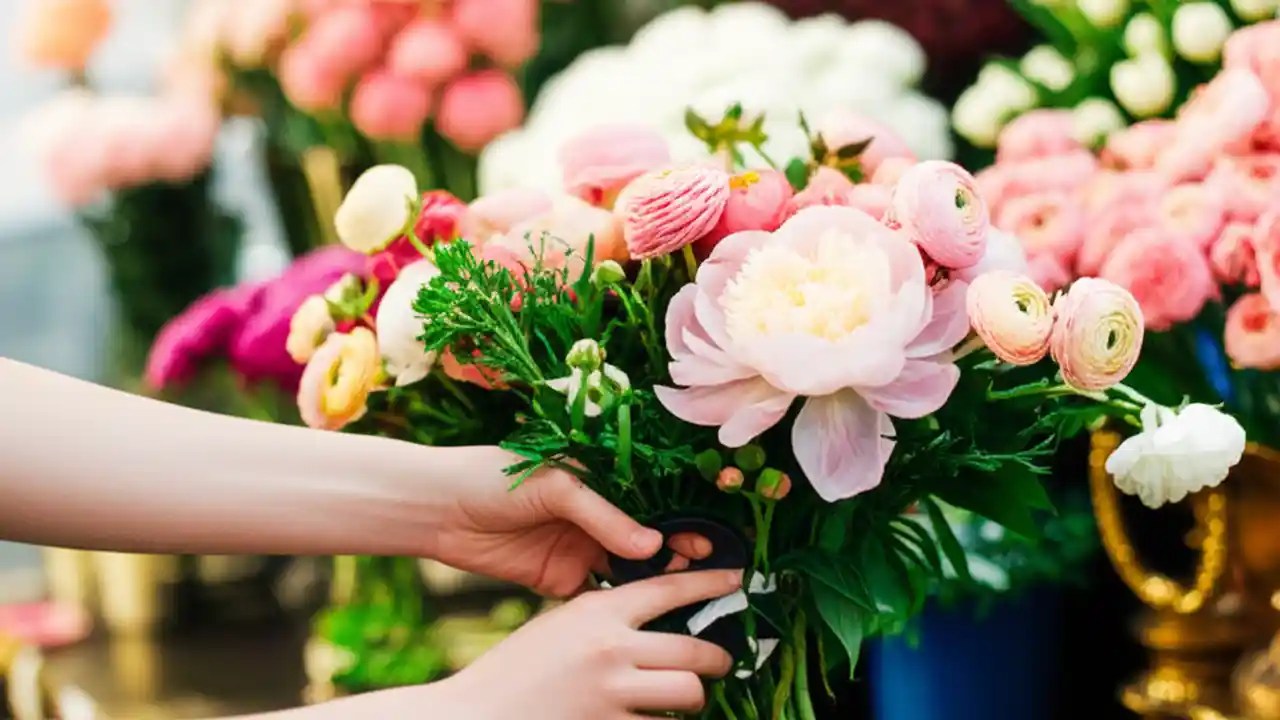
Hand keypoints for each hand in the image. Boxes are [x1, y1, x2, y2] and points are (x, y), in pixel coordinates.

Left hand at [422, 446, 710, 595]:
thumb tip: (651, 545)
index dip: (682, 518)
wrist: (437, 508)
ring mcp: (580, 548)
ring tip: (686, 599)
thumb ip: (602, 515)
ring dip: (655, 584)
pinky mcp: (560, 580)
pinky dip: (621, 608)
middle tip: (706, 573)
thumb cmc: (494, 476)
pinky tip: (646, 619)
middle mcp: (596, 515)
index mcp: (599, 480)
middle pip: (648, 539)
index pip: (652, 500)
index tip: (710, 539)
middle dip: (678, 555)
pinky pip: (599, 596)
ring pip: (629, 571)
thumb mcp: (554, 484)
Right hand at [428, 570, 739, 718]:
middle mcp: (611, 650)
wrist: (477, 718)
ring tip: (687, 698)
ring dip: (694, 699)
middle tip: (722, 661)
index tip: (736, 580)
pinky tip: (652, 718)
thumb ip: (603, 619)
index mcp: (597, 612)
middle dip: (717, 659)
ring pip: (688, 695)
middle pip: (695, 651)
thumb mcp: (558, 626)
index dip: (709, 583)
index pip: (669, 589)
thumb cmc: (515, 671)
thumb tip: (654, 620)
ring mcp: (612, 695)